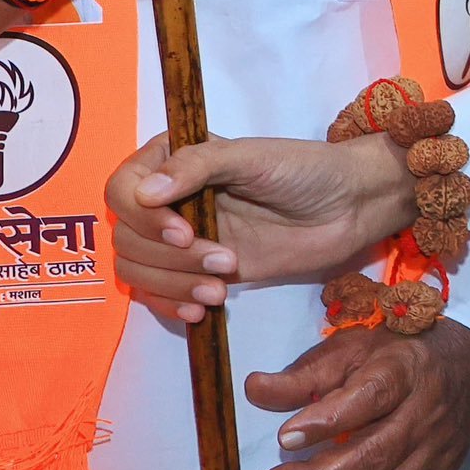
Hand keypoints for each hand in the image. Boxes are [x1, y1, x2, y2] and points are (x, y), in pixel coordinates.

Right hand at [109, 131, 413, 321]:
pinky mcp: (196, 271)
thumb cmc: (304, 169)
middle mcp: (170, 199)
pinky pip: (158, 294)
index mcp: (175, 161)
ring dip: (173, 286)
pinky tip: (201, 311)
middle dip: (170, 259)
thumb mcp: (252, 157)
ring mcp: (181, 238)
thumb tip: (143, 192)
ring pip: (138, 270)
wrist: (346, 208)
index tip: (183, 233)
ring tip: (219, 289)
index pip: (122, 190)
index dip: (144, 219)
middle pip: (127, 237)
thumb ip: (197, 166)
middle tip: (223, 261)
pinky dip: (171, 305)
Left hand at [248, 319, 469, 469]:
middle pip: (374, 454)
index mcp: (404, 370)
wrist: (466, 363)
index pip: (369, 398)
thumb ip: (305, 374)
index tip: (283, 439)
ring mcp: (435, 451)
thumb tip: (253, 389)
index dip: (326, 421)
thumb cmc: (397, 354)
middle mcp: (425, 413)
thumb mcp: (353, 348)